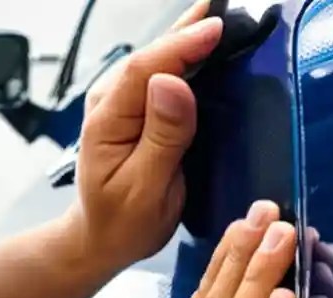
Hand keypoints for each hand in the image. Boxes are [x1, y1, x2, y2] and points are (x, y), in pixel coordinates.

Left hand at [69, 2, 223, 271]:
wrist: (103, 238)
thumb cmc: (124, 222)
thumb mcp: (145, 188)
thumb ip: (161, 137)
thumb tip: (171, 83)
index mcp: (109, 119)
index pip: (146, 68)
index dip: (182, 44)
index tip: (217, 28)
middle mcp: (111, 100)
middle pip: (153, 54)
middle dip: (190, 28)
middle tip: (229, 7)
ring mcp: (123, 101)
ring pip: (159, 60)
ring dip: (191, 38)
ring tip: (226, 18)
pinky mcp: (137, 108)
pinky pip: (164, 74)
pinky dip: (189, 57)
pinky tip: (210, 46)